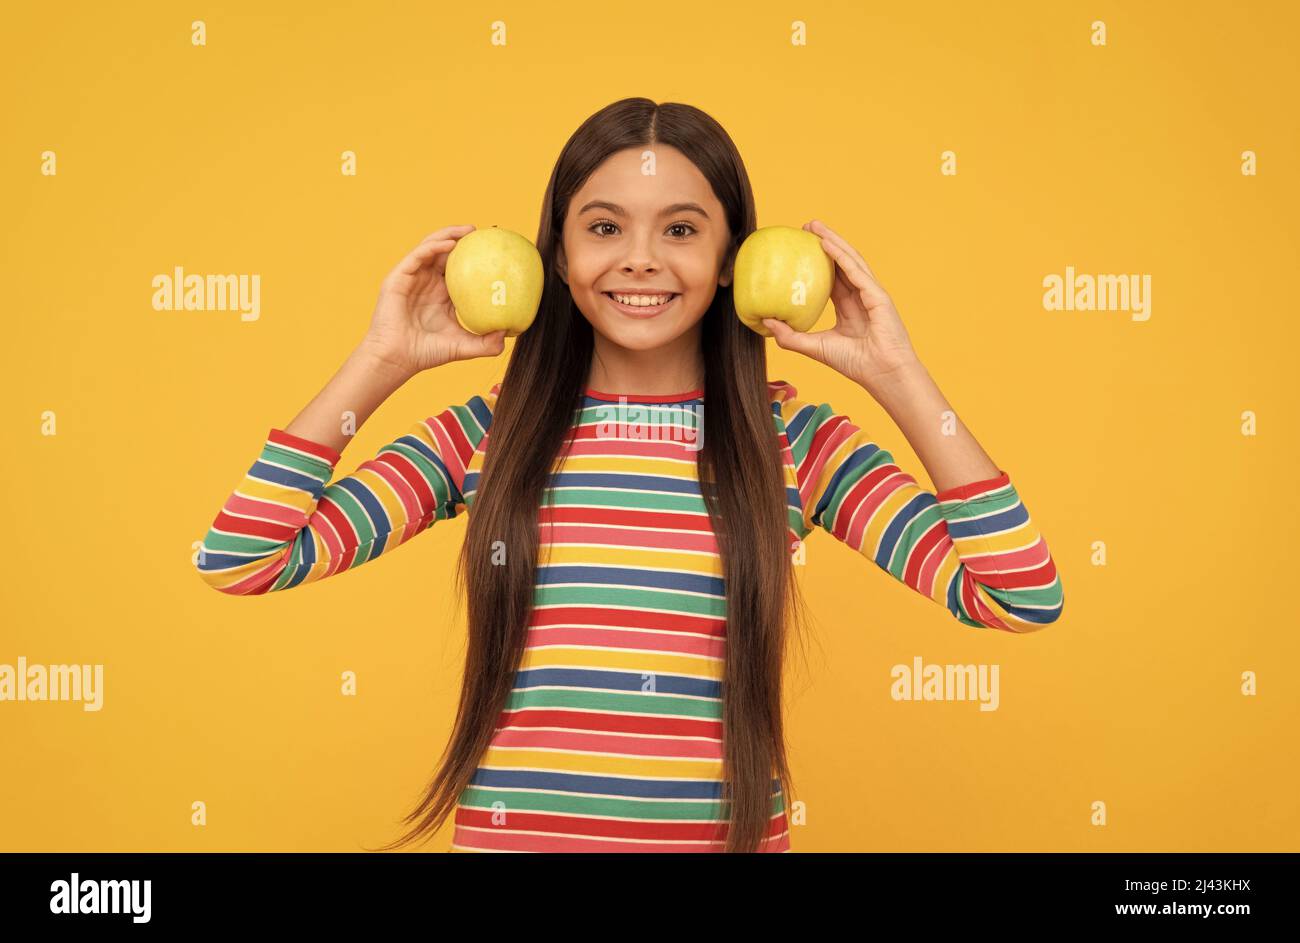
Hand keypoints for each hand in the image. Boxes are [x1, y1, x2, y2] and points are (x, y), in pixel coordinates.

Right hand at [360, 225, 506, 377]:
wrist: (397, 359)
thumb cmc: (426, 353)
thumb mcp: (464, 346)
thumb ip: (487, 343)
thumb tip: (509, 334)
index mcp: (441, 294)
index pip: (459, 268)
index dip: (474, 257)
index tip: (494, 250)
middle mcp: (427, 283)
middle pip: (445, 252)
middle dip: (463, 239)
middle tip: (483, 233)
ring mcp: (412, 279)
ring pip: (431, 247)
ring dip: (449, 235)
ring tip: (469, 231)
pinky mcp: (398, 278)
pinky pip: (417, 256)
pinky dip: (434, 247)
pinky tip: (449, 244)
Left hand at [762, 219, 920, 390]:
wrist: (882, 374)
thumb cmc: (855, 363)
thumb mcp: (815, 347)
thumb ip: (791, 336)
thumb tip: (765, 322)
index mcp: (849, 307)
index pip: (832, 278)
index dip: (817, 262)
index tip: (800, 248)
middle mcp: (861, 296)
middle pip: (841, 263)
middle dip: (824, 243)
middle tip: (805, 227)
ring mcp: (871, 294)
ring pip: (850, 260)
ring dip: (832, 241)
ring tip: (815, 227)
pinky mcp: (878, 295)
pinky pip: (856, 271)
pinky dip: (841, 256)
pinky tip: (827, 244)